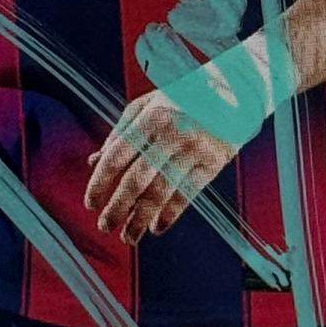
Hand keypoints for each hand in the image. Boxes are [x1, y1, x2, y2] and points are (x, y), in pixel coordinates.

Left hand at [84, 92, 235, 244]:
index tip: (90, 202)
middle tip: (105, 225)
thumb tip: (94, 162)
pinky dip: (170, 215)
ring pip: (161, 192)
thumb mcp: (148, 105)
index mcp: (151, 117)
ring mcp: (194, 150)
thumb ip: (120, 132)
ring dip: (141, 219)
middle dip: (117, 207)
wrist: (235, 90)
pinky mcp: (213, 163)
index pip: (118, 155)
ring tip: (128, 236)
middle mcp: (172, 134)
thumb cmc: (183, 98)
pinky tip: (156, 227)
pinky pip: (187, 194)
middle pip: (137, 179)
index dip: (100, 182)